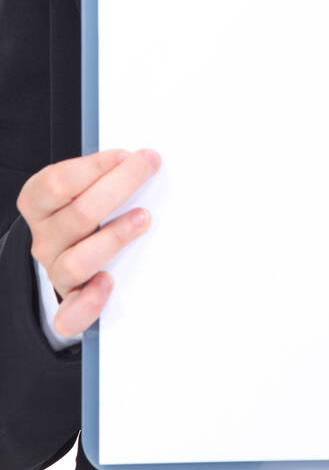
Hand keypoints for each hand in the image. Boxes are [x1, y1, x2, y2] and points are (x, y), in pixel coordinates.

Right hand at [16, 148, 160, 337]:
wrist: (71, 253)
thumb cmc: (83, 211)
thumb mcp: (81, 186)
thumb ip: (102, 173)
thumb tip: (142, 159)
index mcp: (39, 203)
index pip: (56, 183)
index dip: (94, 166)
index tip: (126, 156)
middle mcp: (44, 238)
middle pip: (79, 214)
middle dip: (120, 186)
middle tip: (148, 170)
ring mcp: (56, 270)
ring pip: (78, 261)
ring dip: (115, 237)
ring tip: (142, 219)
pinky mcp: (71, 300)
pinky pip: (71, 313)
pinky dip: (90, 301)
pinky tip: (109, 283)